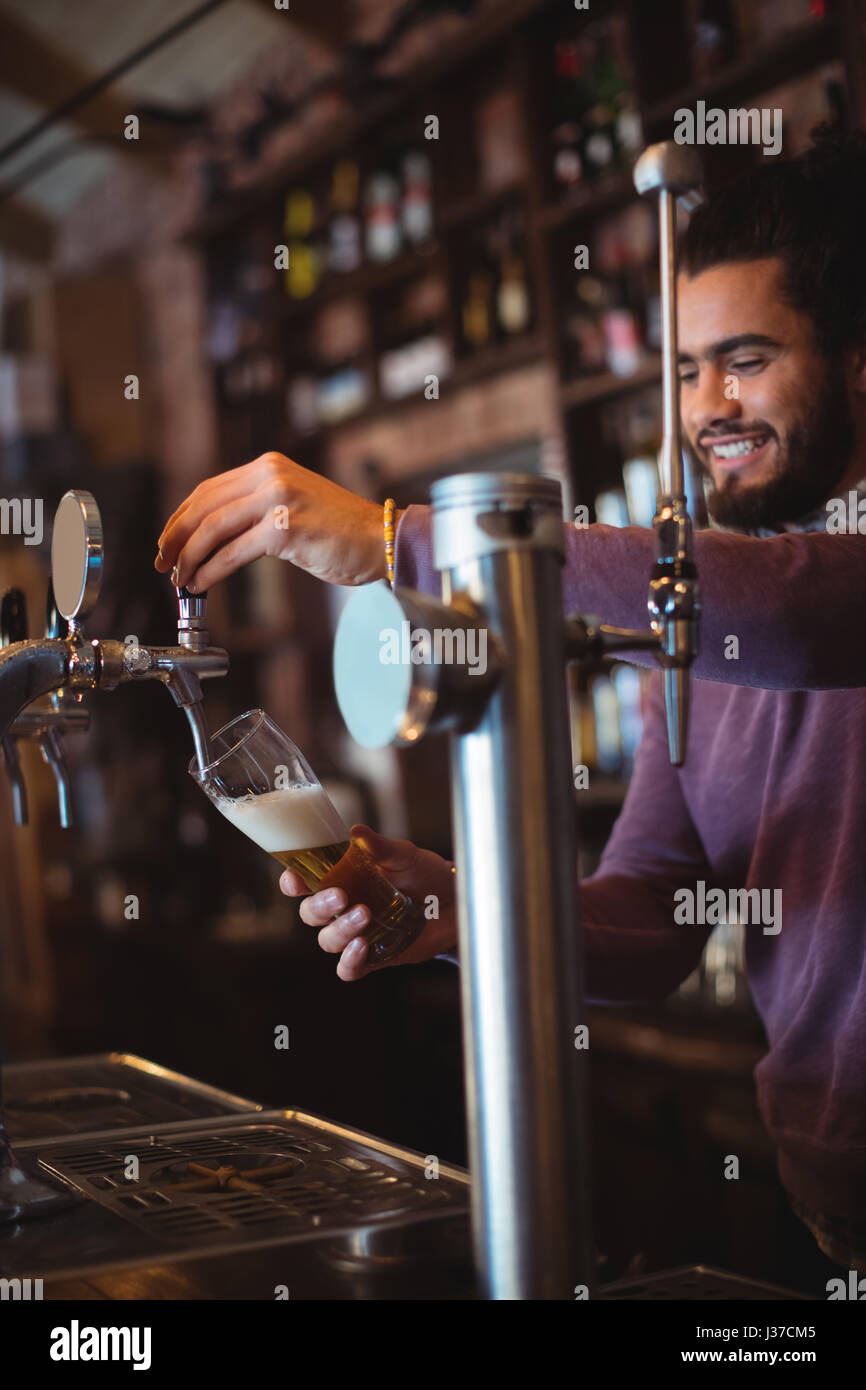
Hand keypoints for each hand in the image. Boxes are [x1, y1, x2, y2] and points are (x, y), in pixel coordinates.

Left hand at [155, 453, 391, 592]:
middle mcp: (270, 476)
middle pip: (204, 507)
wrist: (380, 539)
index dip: (181, 517)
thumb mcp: (294, 505)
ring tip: (179, 578)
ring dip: (189, 557)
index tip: (167, 540)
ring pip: (213, 529)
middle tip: (162, 562)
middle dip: (175, 538)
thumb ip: (258, 507)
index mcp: (269, 466)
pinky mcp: (285, 529)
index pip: (209, 490)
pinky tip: (201, 584)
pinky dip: (211, 571)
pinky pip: (233, 553)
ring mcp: (278, 500)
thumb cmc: (341, 531)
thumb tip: (213, 533)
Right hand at [279, 824, 457, 980]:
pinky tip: (362, 946)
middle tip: (341, 896)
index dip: (293, 882)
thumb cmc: (424, 873)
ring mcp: (356, 933)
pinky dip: (349, 961)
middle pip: (310, 914)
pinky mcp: (373, 957)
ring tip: (365, 915)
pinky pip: (348, 968)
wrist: (456, 901)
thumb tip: (356, 832)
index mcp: (341, 878)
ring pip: (327, 940)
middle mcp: (343, 907)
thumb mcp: (403, 855)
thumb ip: (378, 847)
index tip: (295, 880)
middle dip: (319, 906)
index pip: (304, 882)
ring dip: (340, 930)